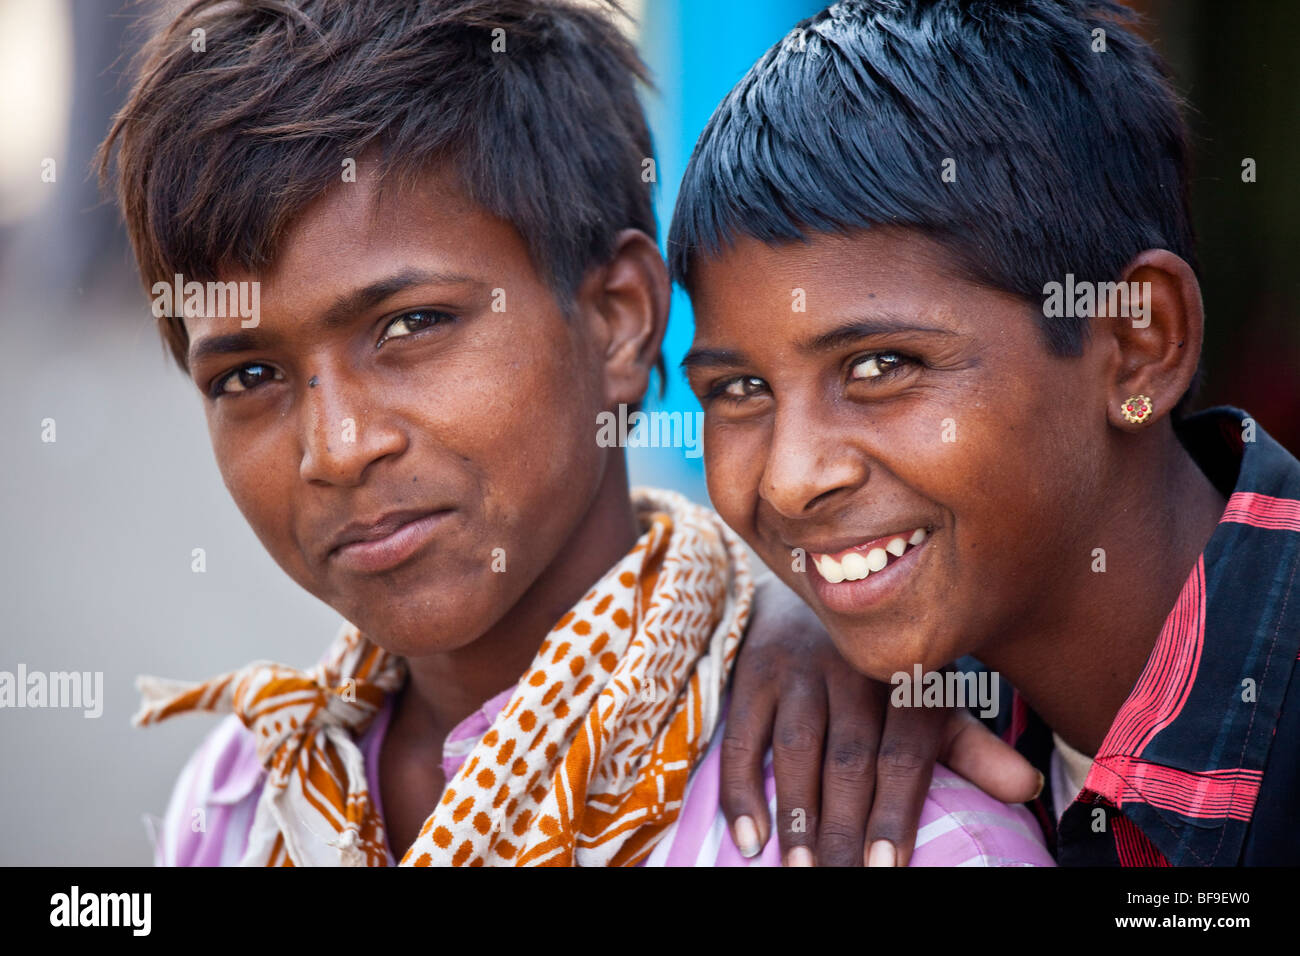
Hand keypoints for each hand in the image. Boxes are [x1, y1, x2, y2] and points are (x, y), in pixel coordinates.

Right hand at [726, 573, 1042, 865]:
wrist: (809, 595)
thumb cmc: (877, 671)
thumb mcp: (928, 699)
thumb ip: (971, 747)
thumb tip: (1028, 789)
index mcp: (905, 678)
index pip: (902, 753)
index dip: (895, 812)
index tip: (885, 867)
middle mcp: (851, 669)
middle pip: (848, 759)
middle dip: (843, 828)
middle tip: (838, 881)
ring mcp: (798, 668)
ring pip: (796, 749)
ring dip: (796, 816)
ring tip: (798, 870)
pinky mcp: (753, 672)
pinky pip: (743, 737)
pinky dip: (742, 790)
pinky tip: (750, 838)